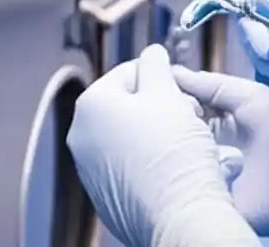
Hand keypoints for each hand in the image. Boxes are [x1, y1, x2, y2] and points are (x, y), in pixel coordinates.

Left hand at [67, 45, 258, 246]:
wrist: (180, 218)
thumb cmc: (174, 152)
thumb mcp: (167, 94)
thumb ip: (155, 65)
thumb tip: (151, 51)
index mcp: (90, 105)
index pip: (126, 72)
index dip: (159, 75)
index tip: (183, 87)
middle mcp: (80, 137)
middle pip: (125, 105)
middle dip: (159, 104)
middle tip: (189, 113)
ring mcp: (89, 170)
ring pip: (127, 136)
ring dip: (156, 131)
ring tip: (186, 140)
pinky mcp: (104, 196)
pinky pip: (128, 166)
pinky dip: (149, 160)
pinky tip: (174, 166)